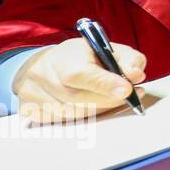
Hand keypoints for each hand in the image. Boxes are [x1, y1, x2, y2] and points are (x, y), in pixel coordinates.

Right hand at [11, 38, 145, 122]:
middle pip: (80, 100)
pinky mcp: (33, 112)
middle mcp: (44, 78)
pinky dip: (86, 116)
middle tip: (132, 95)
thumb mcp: (107, 47)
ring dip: (101, 109)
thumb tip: (136, 75)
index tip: (127, 89)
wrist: (43, 66)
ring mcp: (35, 97)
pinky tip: (96, 106)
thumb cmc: (79, 57)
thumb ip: (127, 59)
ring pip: (74, 114)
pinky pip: (65, 122)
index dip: (105, 84)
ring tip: (117, 99)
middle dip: (110, 100)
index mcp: (63, 59)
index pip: (81, 74)